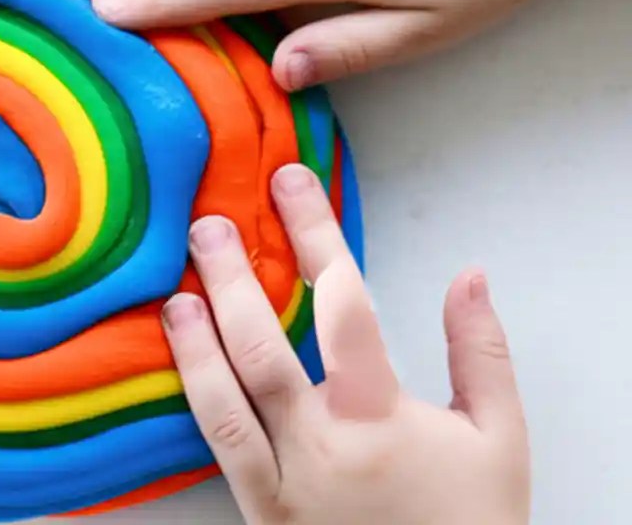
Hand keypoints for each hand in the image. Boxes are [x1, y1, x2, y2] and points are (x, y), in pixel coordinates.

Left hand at [162, 164, 529, 523]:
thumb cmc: (472, 520)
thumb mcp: (498, 436)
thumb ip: (481, 352)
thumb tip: (470, 275)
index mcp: (382, 417)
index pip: (343, 307)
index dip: (315, 236)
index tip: (290, 184)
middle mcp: (322, 446)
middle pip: (263, 349)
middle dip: (233, 280)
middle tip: (209, 227)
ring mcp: (283, 483)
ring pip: (225, 402)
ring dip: (195, 343)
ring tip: (176, 294)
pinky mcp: (261, 513)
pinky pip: (218, 450)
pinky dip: (194, 399)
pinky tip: (180, 361)